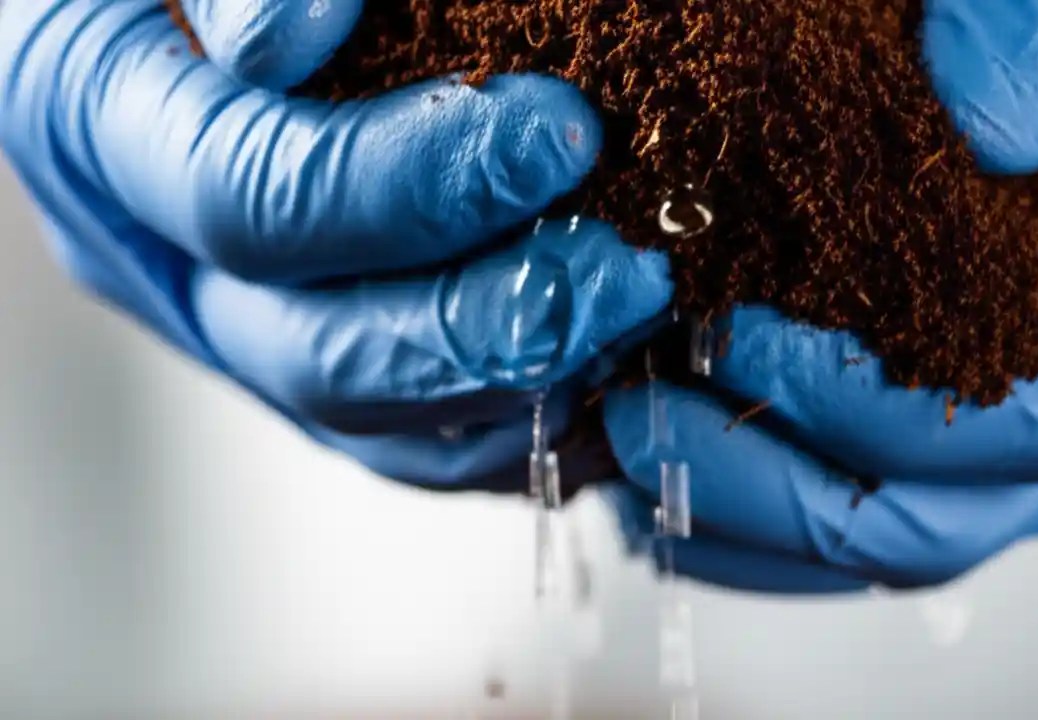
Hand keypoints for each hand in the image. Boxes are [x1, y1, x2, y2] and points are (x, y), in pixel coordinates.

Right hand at [1, 0, 670, 487]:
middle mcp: (160, 263)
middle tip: (622, 273)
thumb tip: (291, 36)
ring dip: (520, 391)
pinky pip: (413, 441)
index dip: (414, 186)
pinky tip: (607, 382)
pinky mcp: (310, 365)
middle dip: (489, 323)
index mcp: (97, 128)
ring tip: (633, 323)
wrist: (170, 13)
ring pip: (374, 426)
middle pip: (319, 353)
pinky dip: (519, 426)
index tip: (556, 132)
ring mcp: (235, 331)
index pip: (253, 198)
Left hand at [604, 0, 1037, 586]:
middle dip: (789, 490)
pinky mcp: (986, 379)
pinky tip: (683, 436)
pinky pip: (887, 488)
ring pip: (911, 521)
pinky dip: (776, 487)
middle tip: (647, 420)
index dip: (880, 402)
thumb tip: (983, 125)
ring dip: (762, 507)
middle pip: (960, 508)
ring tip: (635, 437)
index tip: (743, 337)